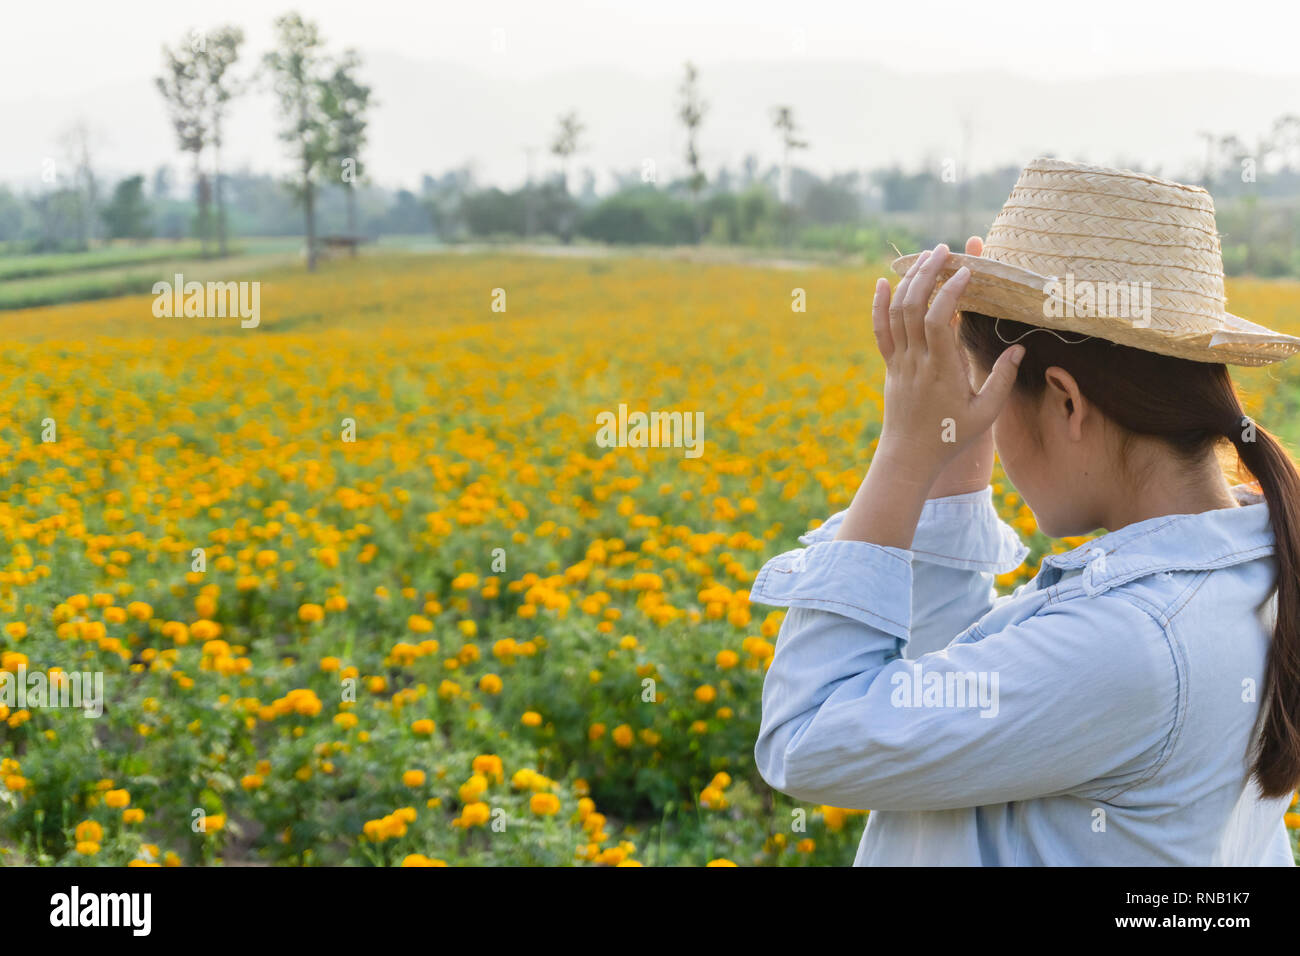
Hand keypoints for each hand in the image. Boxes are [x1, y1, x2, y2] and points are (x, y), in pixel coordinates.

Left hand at [872, 241, 1023, 487]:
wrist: (908, 456)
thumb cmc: (950, 437)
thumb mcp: (985, 415)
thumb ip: (1002, 380)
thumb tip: (1019, 349)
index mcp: (941, 371)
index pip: (939, 321)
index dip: (949, 293)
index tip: (966, 272)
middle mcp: (916, 361)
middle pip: (914, 307)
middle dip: (927, 273)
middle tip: (944, 249)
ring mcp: (899, 362)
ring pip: (897, 313)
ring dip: (909, 281)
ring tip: (927, 257)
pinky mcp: (890, 365)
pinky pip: (881, 330)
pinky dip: (879, 304)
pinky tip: (883, 281)